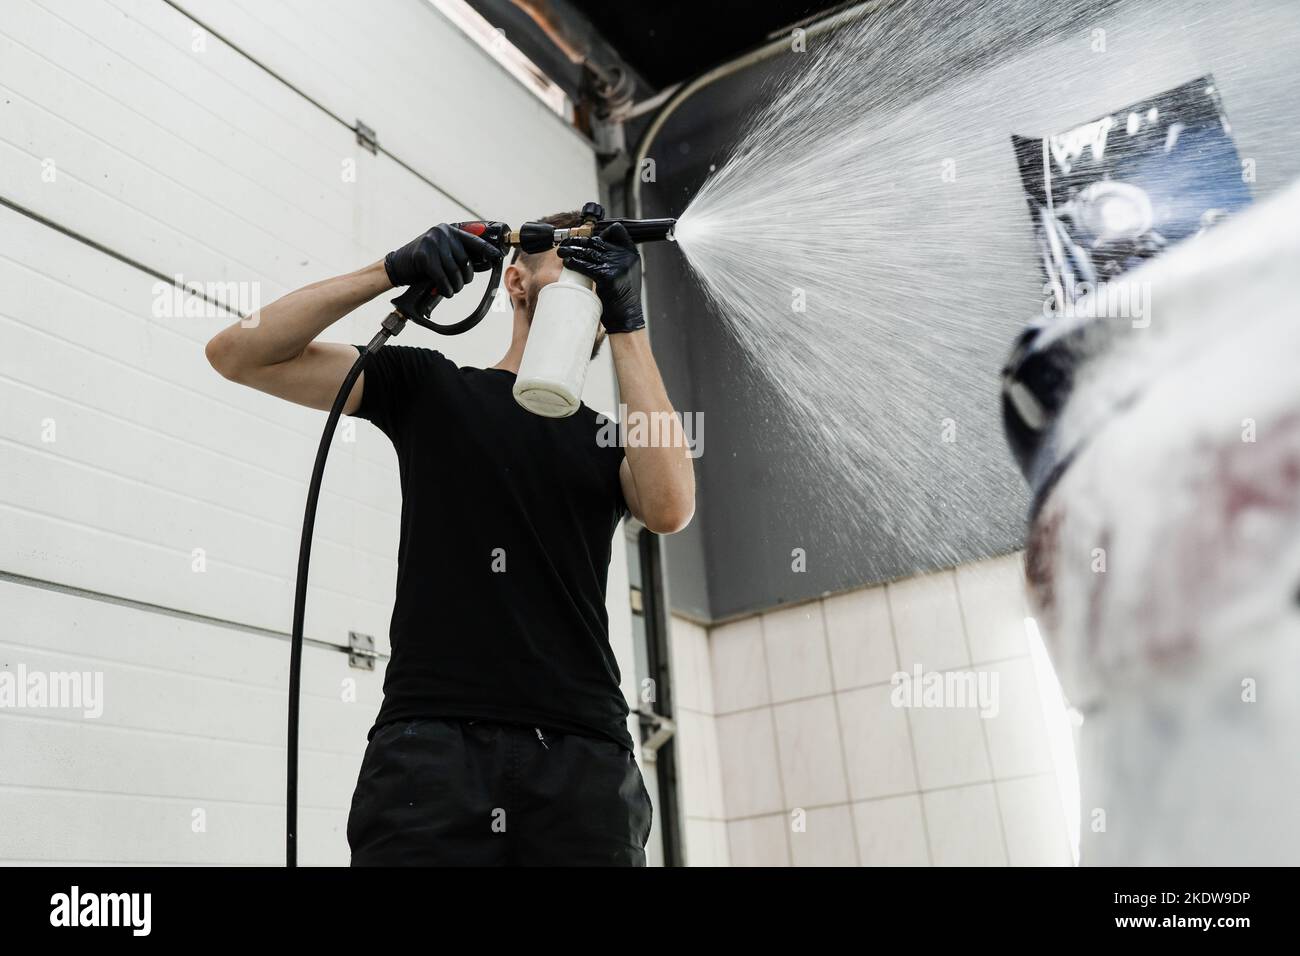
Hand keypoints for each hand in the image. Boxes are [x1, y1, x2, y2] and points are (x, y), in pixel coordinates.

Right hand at [384, 224, 501, 295]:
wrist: (396, 266)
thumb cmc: (422, 262)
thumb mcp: (441, 252)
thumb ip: (457, 253)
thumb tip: (481, 262)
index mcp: (449, 230)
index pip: (473, 240)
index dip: (487, 250)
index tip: (498, 257)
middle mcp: (442, 233)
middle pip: (465, 260)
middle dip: (466, 277)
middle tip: (461, 284)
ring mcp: (432, 243)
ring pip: (455, 271)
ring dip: (456, 285)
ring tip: (452, 289)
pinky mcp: (424, 256)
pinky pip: (442, 277)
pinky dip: (446, 288)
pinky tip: (445, 292)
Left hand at [557, 222, 645, 332]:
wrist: (627, 317)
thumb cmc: (623, 296)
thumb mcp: (627, 272)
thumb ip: (616, 257)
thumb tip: (595, 246)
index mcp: (631, 253)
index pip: (616, 230)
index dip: (601, 232)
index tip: (589, 238)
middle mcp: (625, 256)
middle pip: (597, 240)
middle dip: (578, 241)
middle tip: (567, 244)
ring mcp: (617, 265)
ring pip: (588, 251)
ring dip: (571, 250)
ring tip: (562, 251)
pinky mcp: (607, 276)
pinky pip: (585, 264)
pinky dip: (573, 262)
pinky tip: (567, 262)